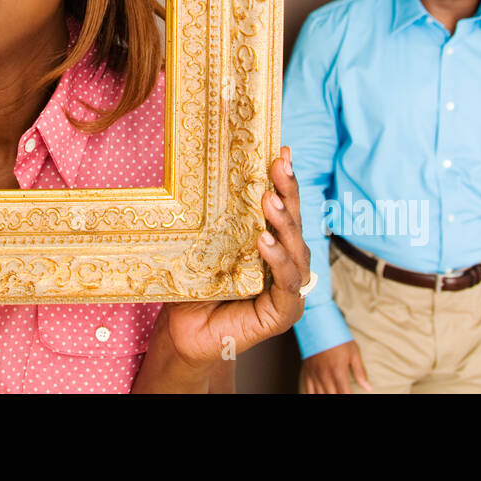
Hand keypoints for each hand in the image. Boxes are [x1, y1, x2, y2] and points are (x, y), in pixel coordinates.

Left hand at [133, 146, 311, 391]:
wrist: (183, 328)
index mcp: (270, 243)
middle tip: (280, 166)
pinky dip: (280, 261)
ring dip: (285, 223)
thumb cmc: (195, 286)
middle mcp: (284, 263)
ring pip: (297, 251)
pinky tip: (266, 242)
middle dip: (290, 193)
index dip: (285, 181)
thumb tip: (201, 170)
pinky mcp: (284, 314)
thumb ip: (215, 217)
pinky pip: (288, 284)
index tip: (282, 151)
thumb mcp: (204, 244)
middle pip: (294, 223)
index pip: (283, 208)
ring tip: (271, 201)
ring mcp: (288, 289)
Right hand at [301, 340, 372, 392]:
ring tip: (334, 392)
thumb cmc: (338, 337)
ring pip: (321, 394)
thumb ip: (360, 372)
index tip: (353, 396)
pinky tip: (321, 395)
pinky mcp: (307, 372)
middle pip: (333, 395)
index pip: (345, 393)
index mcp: (338, 371)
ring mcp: (315, 374)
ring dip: (329, 396)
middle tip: (344, 392)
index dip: (350, 397)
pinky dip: (315, 395)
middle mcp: (325, 375)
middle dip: (339, 396)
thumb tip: (368, 388)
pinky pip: (309, 390)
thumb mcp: (353, 352)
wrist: (318, 324)